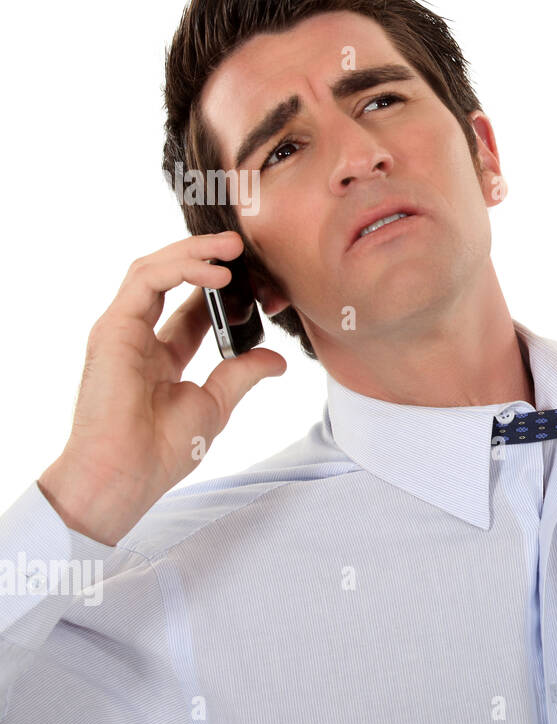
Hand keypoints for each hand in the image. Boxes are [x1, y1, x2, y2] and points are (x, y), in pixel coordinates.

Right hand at [38, 231, 286, 545]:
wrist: (125, 477)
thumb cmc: (160, 451)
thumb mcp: (216, 404)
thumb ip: (241, 374)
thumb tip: (277, 358)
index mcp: (161, 356)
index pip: (192, 307)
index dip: (225, 290)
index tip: (260, 283)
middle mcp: (138, 337)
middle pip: (170, 279)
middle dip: (206, 257)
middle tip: (243, 246)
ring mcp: (122, 330)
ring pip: (153, 270)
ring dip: (194, 252)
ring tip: (233, 248)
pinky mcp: (113, 329)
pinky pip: (145, 281)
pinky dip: (179, 268)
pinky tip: (215, 272)